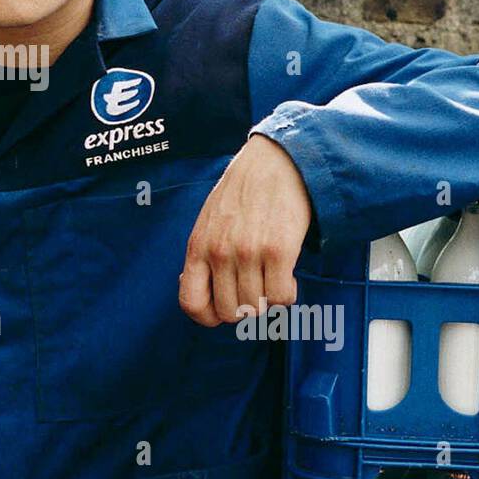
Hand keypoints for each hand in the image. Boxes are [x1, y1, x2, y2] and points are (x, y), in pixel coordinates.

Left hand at [179, 134, 312, 326]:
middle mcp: (220, 252)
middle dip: (243, 307)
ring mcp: (249, 252)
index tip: (221, 309)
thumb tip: (198, 289)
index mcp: (198, 246)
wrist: (274, 162)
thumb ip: (202, 255)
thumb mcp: (208, 221)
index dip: (207, 316)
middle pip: (229, 312)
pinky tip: (286, 275)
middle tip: (254, 288)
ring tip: (270, 276)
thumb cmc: (242, 192)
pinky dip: (286, 294)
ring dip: (266, 299)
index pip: (191, 303)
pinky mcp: (279, 250)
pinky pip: (281, 297)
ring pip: (256, 307)